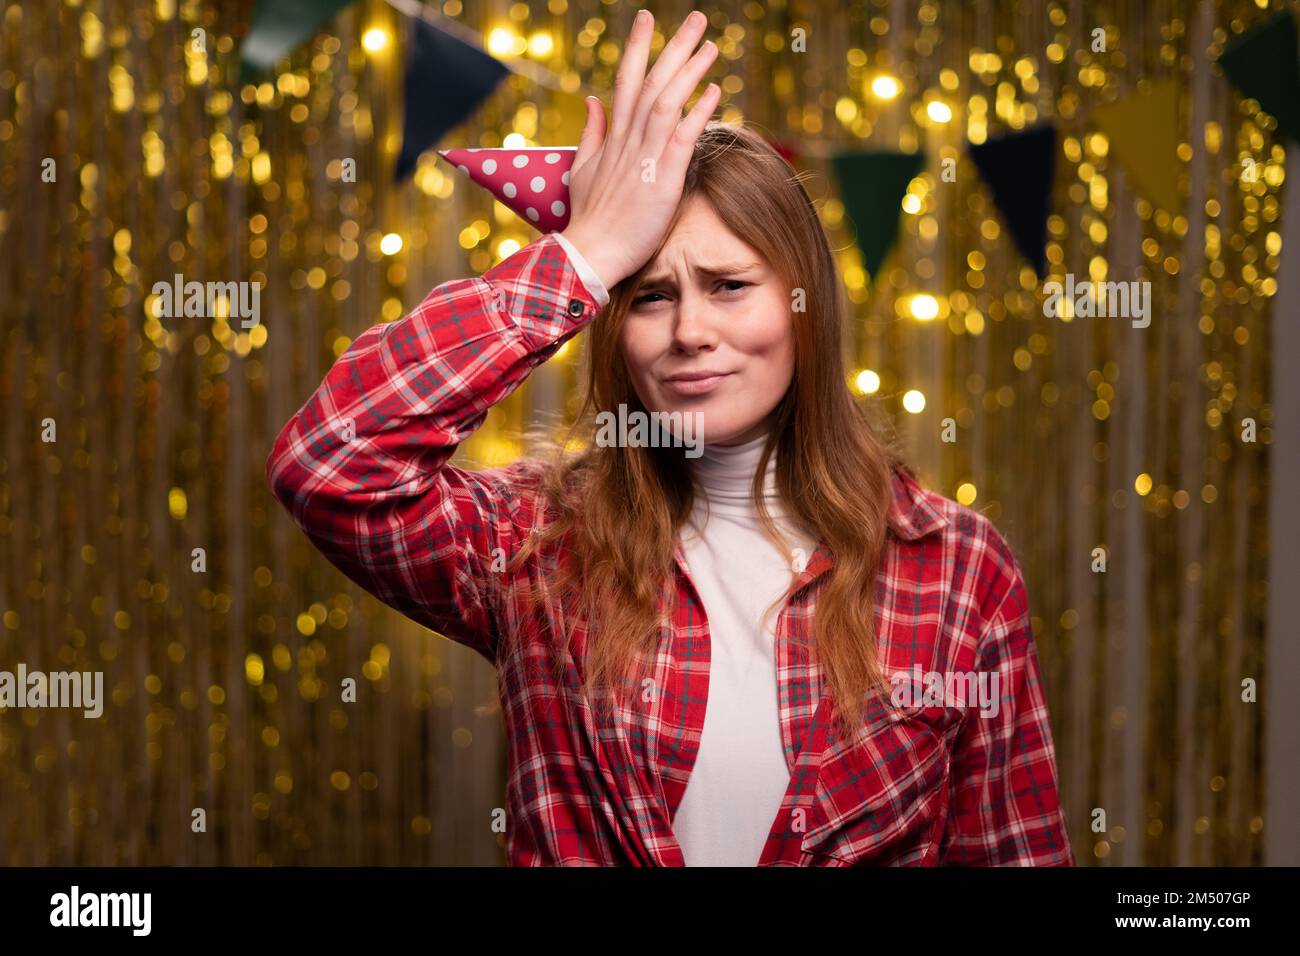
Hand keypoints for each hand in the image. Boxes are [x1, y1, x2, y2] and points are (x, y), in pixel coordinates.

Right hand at [559, 9, 719, 290]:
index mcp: (613, 138)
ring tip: (711, 45)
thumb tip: (592, 100)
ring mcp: (645, 159)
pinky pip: (682, 139)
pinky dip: (697, 114)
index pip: (627, 81)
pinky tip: (714, 91)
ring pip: (668, 103)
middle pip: (653, 83)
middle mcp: (629, 141)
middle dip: (674, 48)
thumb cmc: (590, 219)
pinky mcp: (662, 181)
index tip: (648, 18)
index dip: (639, 48)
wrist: (590, 253)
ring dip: (690, 72)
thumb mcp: (584, 170)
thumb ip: (592, 133)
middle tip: (697, 18)